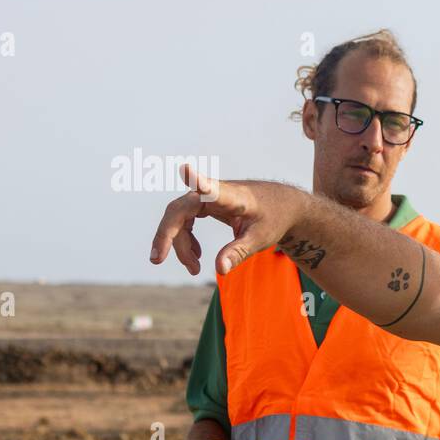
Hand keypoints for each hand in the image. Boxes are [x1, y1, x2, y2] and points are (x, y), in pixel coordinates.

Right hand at [149, 164, 305, 275]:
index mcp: (231, 196)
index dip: (196, 180)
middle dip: (166, 235)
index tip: (186, 169)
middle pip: (179, 211)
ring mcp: (206, 197)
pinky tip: (196, 256)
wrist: (282, 205)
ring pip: (179, 219)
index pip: (210, 187)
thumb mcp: (260, 239)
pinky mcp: (206, 204)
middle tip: (156, 260)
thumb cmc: (273, 218)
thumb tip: (219, 269)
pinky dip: (187, 240)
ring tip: (194, 269)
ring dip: (180, 244)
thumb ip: (239, 252)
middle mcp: (213, 192)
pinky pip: (186, 221)